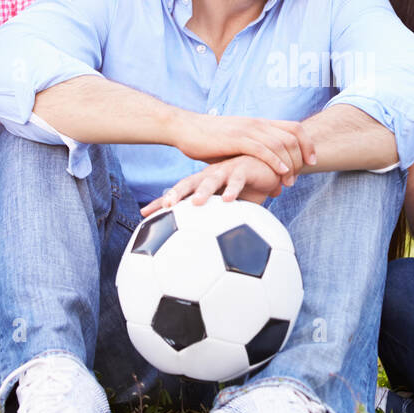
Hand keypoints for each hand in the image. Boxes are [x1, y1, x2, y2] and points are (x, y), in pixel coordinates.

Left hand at [141, 155, 285, 215]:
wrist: (270, 166)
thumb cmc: (247, 187)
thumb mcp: (229, 205)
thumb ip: (217, 219)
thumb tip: (205, 246)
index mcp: (202, 184)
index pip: (177, 194)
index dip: (161, 203)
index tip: (143, 215)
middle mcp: (210, 176)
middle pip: (187, 184)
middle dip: (174, 194)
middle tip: (163, 206)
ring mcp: (225, 171)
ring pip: (211, 181)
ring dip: (203, 192)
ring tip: (195, 203)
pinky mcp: (243, 169)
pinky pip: (237, 180)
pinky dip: (234, 189)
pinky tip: (230, 199)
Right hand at [171, 114, 315, 180]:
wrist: (185, 128)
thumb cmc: (209, 141)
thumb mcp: (236, 146)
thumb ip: (253, 156)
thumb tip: (267, 176)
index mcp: (260, 123)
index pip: (294, 128)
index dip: (308, 144)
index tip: (312, 161)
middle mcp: (257, 123)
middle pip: (292, 136)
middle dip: (302, 157)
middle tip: (299, 177)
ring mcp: (247, 130)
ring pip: (280, 144)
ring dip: (290, 164)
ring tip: (290, 181)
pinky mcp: (236, 139)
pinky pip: (263, 149)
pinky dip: (276, 161)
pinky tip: (281, 173)